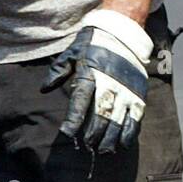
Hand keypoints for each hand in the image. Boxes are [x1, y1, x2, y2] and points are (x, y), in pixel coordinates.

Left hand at [40, 9, 151, 153]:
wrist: (123, 31)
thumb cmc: (93, 44)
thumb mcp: (73, 53)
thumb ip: (58, 71)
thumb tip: (43, 89)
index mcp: (90, 73)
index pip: (80, 101)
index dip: (74, 119)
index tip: (68, 134)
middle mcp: (110, 83)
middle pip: (101, 114)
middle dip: (93, 133)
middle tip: (87, 146)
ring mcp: (127, 89)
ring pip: (119, 118)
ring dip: (111, 136)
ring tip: (103, 150)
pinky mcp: (139, 93)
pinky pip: (136, 116)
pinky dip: (130, 131)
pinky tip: (123, 143)